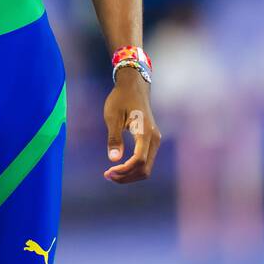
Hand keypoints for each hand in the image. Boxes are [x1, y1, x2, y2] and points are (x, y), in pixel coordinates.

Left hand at [103, 67, 160, 182]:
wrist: (134, 86)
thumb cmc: (121, 99)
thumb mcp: (112, 116)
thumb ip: (114, 138)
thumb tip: (114, 160)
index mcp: (145, 132)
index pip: (139, 161)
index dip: (124, 171)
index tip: (108, 172)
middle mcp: (154, 138)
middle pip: (145, 169)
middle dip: (126, 177)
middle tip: (107, 175)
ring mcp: (155, 140)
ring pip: (147, 168)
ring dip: (130, 175)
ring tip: (112, 174)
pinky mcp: (152, 141)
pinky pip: (146, 161)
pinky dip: (134, 169)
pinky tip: (120, 167)